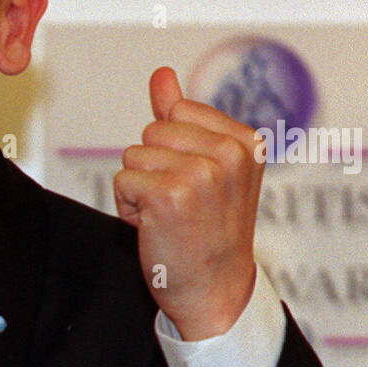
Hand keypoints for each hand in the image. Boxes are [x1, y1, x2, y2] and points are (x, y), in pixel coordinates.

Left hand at [113, 68, 262, 339]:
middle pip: (151, 133)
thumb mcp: (206, 168)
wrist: (214, 292)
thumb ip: (181, 118)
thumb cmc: (207, 231)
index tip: (197, 187)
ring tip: (170, 218)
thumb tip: (161, 74)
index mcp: (245, 141)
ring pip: (133, 156)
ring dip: (140, 190)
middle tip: (180, 207)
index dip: (172, 151)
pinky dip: (129, 208)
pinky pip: (122, 181)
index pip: (177, 114)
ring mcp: (201, 173)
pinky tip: (156, 228)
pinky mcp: (169, 195)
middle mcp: (229, 153)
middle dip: (153, 169)